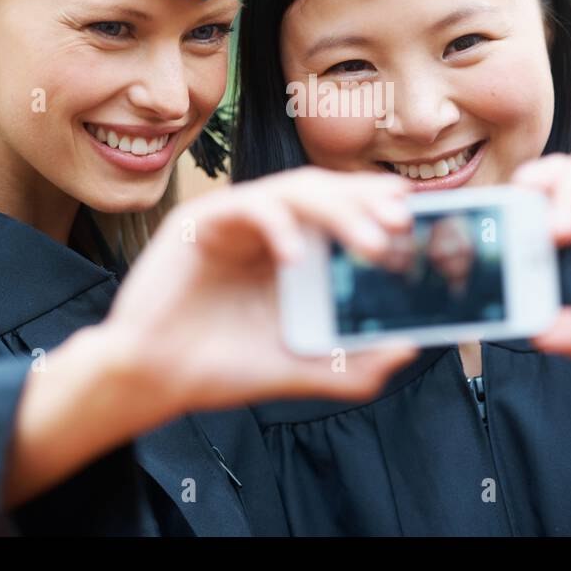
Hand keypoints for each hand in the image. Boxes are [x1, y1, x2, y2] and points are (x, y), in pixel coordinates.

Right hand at [100, 167, 417, 421]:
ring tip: (371, 241)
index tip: (415, 212)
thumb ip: (353, 365)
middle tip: (402, 222)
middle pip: (324, 193)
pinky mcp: (201, 222)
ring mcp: (235, 222)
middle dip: (366, 202)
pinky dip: (278, 225)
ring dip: (338, 210)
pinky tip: (296, 256)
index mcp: (292, 253)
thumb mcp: (300, 368)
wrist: (155, 379)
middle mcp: (268, 230)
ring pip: (293, 190)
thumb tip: (409, 348)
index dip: (376, 204)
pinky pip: (247, 206)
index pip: (342, 211)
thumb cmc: (220, 367)